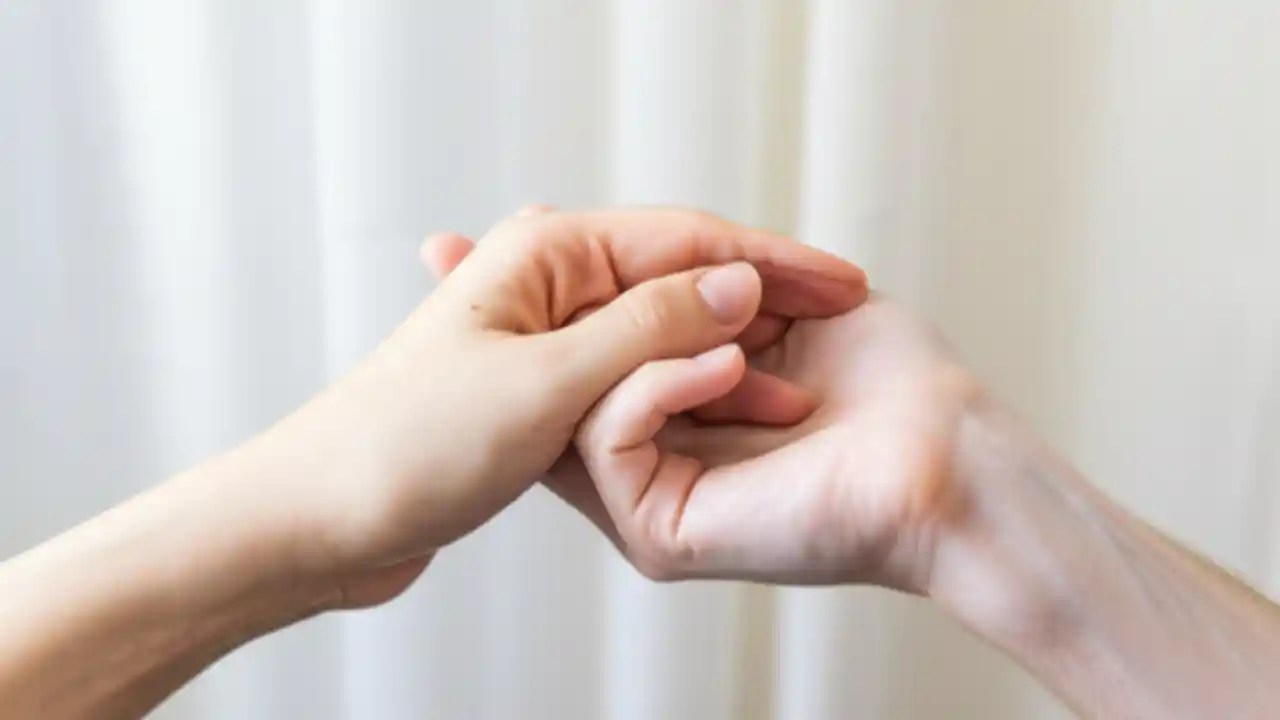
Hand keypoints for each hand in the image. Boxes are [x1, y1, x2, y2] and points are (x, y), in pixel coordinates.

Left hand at [257, 207, 866, 605]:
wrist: (320, 519)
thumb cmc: (406, 446)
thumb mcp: (546, 385)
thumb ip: (646, 330)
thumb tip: (732, 285)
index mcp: (544, 254)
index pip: (684, 239)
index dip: (769, 264)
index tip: (837, 286)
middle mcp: (546, 283)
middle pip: (679, 276)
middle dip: (756, 301)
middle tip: (834, 321)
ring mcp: (545, 335)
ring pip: (662, 326)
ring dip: (724, 350)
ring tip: (790, 382)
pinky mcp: (540, 388)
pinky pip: (634, 369)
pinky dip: (683, 381)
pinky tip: (724, 397)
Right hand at [561, 295, 982, 589]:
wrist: (949, 451)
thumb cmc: (894, 386)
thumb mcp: (779, 312)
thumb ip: (703, 294)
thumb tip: (636, 264)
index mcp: (681, 421)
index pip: (600, 353)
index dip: (616, 295)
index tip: (654, 251)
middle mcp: (656, 466)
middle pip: (576, 378)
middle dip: (622, 312)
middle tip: (684, 279)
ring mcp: (650, 504)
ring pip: (580, 401)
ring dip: (649, 339)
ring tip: (734, 330)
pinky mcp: (657, 529)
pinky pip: (607, 434)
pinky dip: (657, 380)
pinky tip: (731, 364)